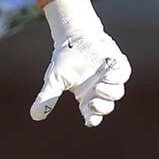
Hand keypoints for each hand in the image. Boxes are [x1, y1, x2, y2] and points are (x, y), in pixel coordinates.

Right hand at [30, 0, 129, 126]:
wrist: (74, 36)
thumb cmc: (65, 59)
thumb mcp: (54, 79)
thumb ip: (47, 97)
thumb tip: (35, 116)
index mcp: (86, 97)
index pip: (92, 114)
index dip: (93, 119)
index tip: (90, 121)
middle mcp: (100, 90)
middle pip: (107, 106)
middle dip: (102, 108)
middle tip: (93, 102)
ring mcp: (110, 78)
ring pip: (117, 92)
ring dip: (109, 92)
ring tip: (98, 86)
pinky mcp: (118, 65)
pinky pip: (123, 75)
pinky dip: (117, 77)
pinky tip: (107, 74)